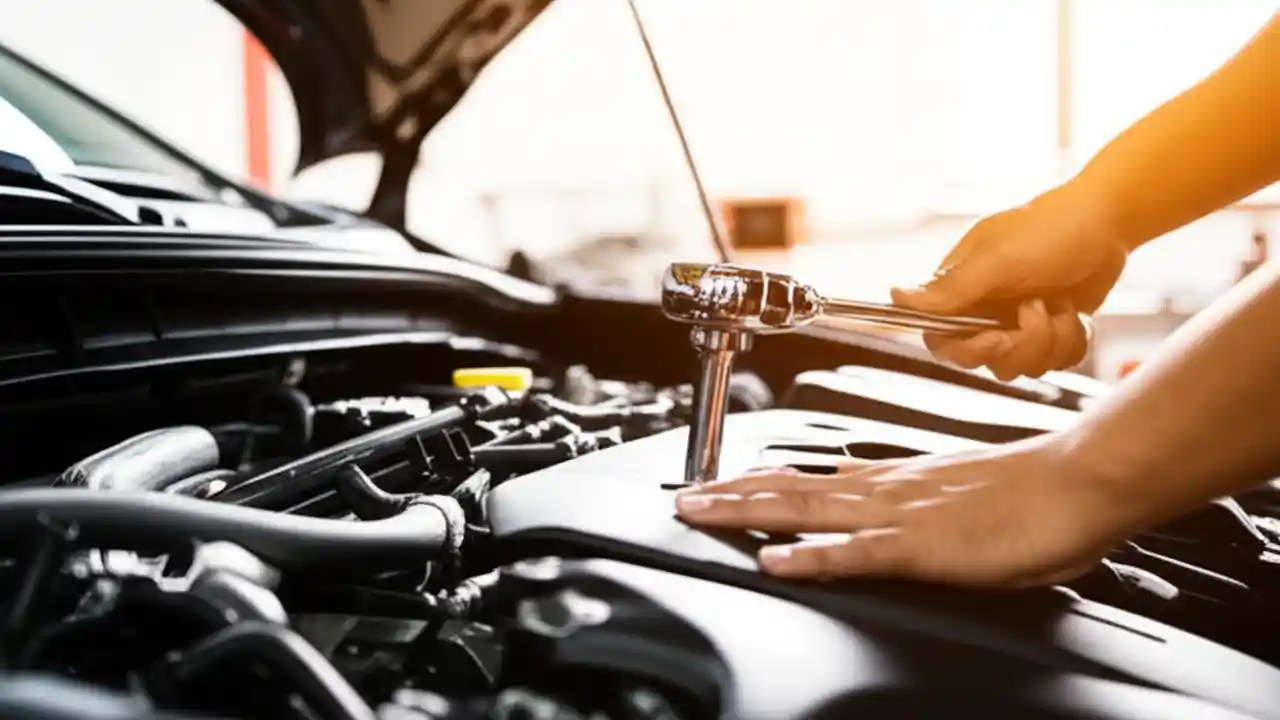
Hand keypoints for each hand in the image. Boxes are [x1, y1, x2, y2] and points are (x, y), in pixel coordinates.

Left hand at [674, 438, 1132, 587]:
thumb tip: (881, 501)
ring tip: (700, 514)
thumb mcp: (958, 492)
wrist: (1080, 481)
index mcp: (895, 480)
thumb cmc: (1033, 491)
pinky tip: (774, 560)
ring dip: (746, 513)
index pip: (810, 476)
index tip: (718, 484)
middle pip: (790, 489)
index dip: (758, 482)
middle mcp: (885, 489)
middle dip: (730, 495)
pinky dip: (810, 556)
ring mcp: (899, 515)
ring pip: (805, 510)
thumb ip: (913, 499)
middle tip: (684, 499)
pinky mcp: (922, 546)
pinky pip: (855, 553)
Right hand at [892, 183, 1128, 379]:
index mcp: (961, 288)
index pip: (940, 337)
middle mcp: (984, 309)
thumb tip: (896, 297)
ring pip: (1021, 365)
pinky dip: (1070, 344)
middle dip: (1018, 346)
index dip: (965, 349)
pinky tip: (1074, 315)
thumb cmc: (1051, 229)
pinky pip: (1052, 362)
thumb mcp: (999, 259)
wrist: (1109, 221)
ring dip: (1049, 341)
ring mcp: (1016, 321)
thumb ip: (951, 287)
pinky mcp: (1048, 331)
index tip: (996, 339)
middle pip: (982, 359)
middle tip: (1038, 314)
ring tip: (1060, 305)